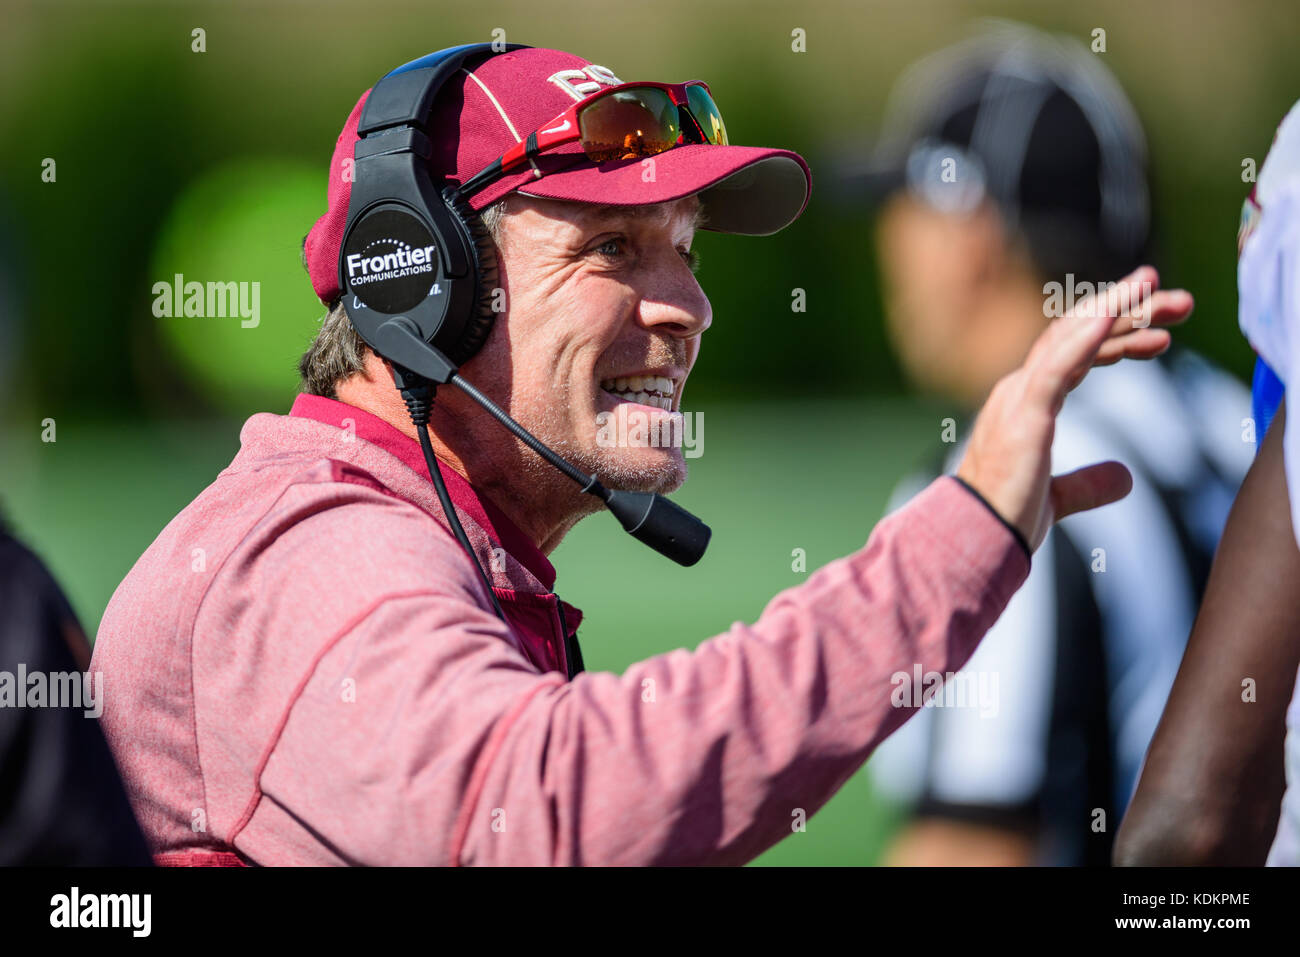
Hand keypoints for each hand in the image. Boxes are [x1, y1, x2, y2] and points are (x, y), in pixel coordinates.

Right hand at [956, 266, 1192, 551]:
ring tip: (1162, 293)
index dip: (1119, 338)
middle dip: (1132, 313)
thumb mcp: (1058, 499)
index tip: (1162, 336)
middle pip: (1079, 336)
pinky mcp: (1024, 416)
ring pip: (1071, 340)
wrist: (974, 540)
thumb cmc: (1003, 521)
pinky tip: (1111, 317)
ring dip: (1119, 311)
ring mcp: (1019, 399)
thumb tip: (1126, 477)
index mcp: (1025, 405)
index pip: (1076, 355)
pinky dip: (1083, 340)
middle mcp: (1019, 391)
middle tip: (1182, 303)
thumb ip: (1088, 484)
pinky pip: (1055, 369)